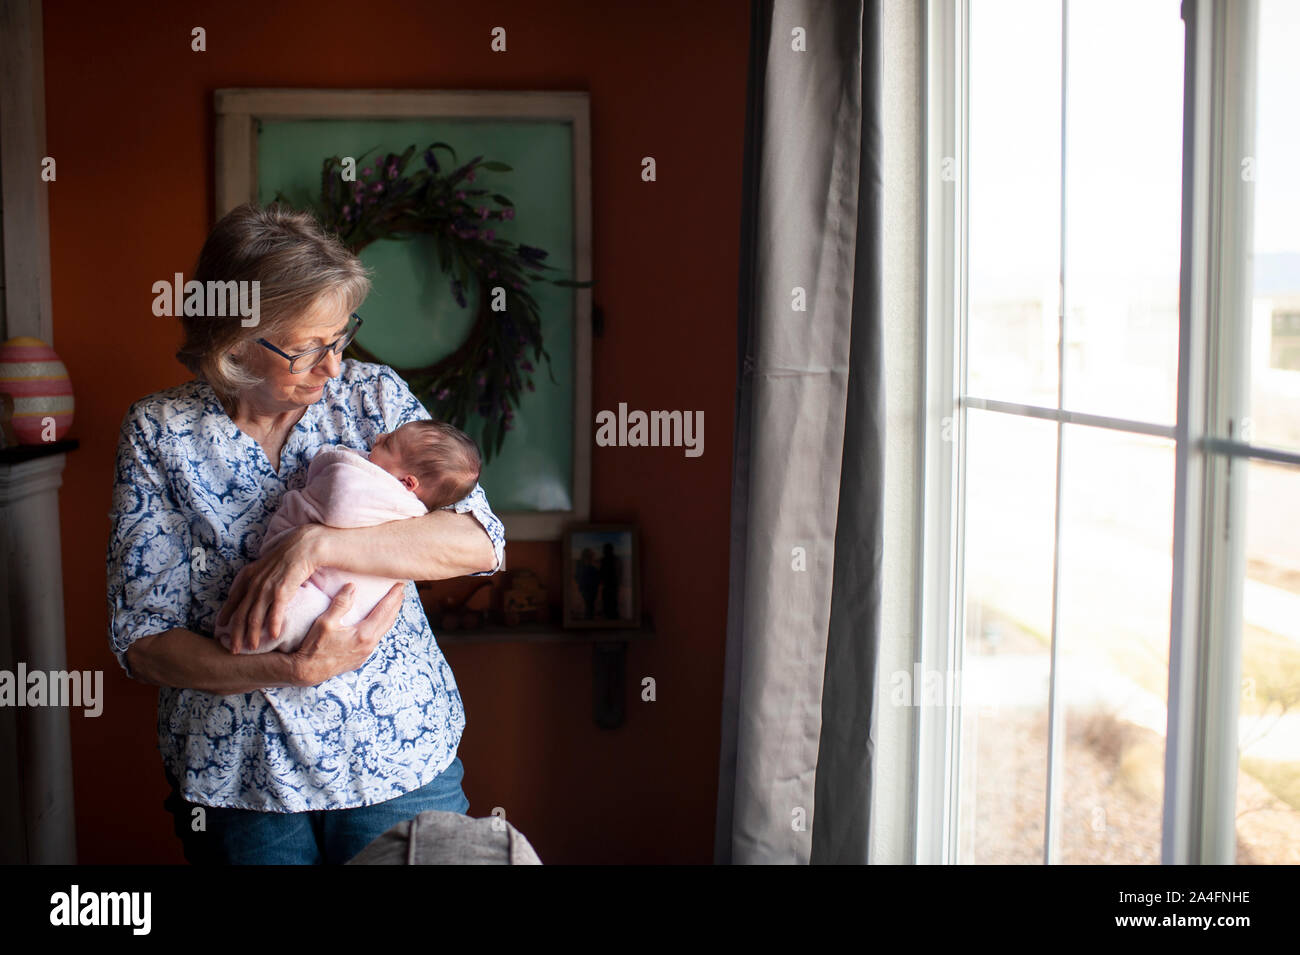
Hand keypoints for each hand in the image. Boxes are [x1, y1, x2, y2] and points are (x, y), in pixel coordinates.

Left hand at [217, 524, 325, 653]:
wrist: (304, 546)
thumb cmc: (288, 556)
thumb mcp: (265, 567)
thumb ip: (257, 579)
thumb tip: (253, 591)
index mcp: (248, 577)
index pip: (232, 600)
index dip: (226, 615)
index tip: (220, 628)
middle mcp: (254, 583)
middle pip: (240, 613)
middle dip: (235, 633)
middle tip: (233, 649)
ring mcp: (266, 587)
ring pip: (254, 616)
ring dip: (252, 634)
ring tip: (252, 647)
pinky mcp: (282, 590)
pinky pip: (274, 611)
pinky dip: (272, 624)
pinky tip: (272, 636)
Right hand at [289, 581, 405, 685]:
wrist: (308, 672)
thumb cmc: (315, 646)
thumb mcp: (325, 622)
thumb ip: (340, 603)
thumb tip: (352, 586)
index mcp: (364, 634)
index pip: (384, 611)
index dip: (393, 596)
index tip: (400, 585)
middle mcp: (369, 645)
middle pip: (388, 621)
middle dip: (395, 605)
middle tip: (401, 592)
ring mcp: (365, 654)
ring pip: (383, 632)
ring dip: (389, 617)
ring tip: (393, 606)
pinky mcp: (360, 659)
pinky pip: (375, 640)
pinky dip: (380, 628)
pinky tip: (377, 625)